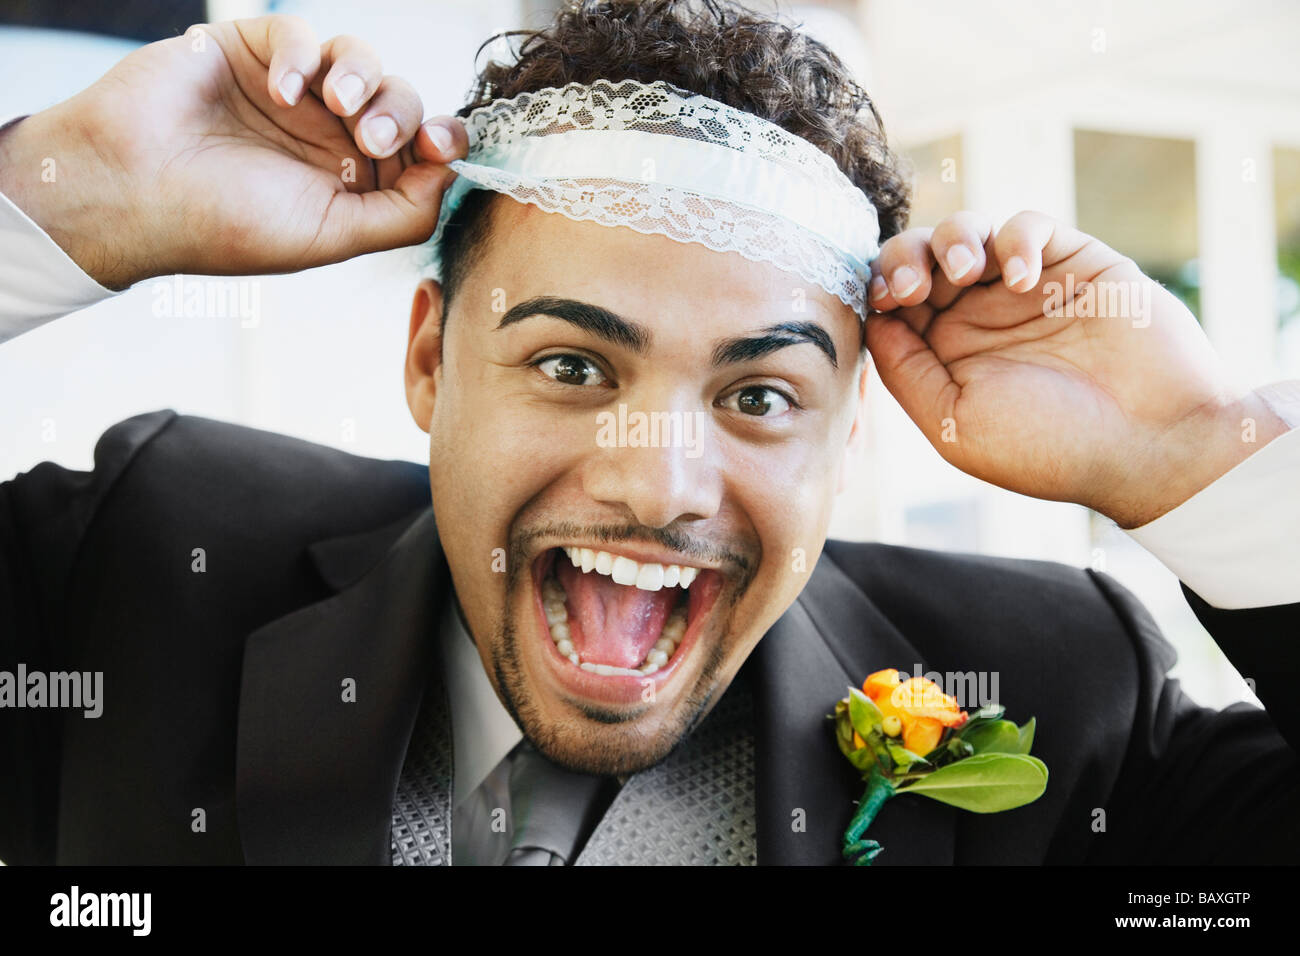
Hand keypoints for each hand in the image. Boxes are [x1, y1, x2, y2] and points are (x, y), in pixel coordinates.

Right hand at [0, 15, 466, 288]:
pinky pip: (301, 35)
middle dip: (398, 114)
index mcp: (352, 182)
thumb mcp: (329, 237)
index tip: (441, 143)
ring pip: (361, 61)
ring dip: (361, 77)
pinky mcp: (252, 52)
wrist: (131, 191)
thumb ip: (401, 214)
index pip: (419, 151)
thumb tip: (452, 175)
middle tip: (368, 137)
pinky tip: (282, 90)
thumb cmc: (223, 225)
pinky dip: (302, 56)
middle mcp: (328, 137)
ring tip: (334, 104)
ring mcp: (293, 93)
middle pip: (399, 102)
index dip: (441, 141)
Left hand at [864, 210, 1289, 528]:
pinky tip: (1027, 277)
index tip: (882, 299)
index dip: (877, 289)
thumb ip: (905, 372)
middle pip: (918, 259)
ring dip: (953, 239)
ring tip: (966, 270)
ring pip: (967, 232)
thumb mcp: (954, 424)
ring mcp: (1024, 288)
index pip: (891, 304)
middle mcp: (977, 317)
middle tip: (913, 284)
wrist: (1153, 441)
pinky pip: (1029, 225)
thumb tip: (872, 320)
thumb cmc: (1049, 447)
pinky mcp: (1073, 262)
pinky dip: (1017, 238)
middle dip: (904, 257)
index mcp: (943, 356)